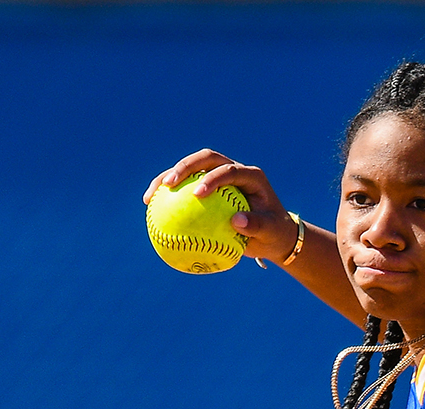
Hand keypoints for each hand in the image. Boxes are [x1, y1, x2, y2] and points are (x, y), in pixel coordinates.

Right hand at [142, 149, 304, 265]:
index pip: (229, 170)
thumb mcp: (271, 231)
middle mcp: (234, 170)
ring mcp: (219, 176)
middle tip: (169, 184)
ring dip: (168, 178)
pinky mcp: (208, 187)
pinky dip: (168, 198)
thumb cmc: (274, 232)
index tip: (197, 194)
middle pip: (206, 159)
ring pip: (191, 170)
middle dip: (185, 167)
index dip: (213, 178)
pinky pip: (184, 190)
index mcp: (251, 176)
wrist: (273, 233)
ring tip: (151, 197)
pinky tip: (151, 210)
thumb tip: (236, 221)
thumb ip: (257, 225)